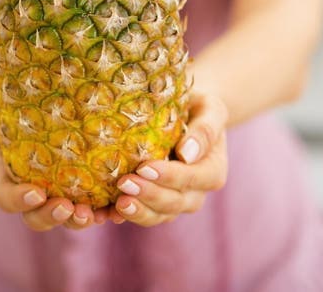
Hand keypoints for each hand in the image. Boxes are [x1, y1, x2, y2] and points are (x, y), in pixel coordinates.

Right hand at [0, 108, 97, 230]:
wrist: (42, 111)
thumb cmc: (17, 114)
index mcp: (9, 180)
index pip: (8, 199)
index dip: (20, 200)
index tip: (36, 192)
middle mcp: (34, 196)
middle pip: (37, 218)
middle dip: (51, 217)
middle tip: (67, 207)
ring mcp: (59, 197)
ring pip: (66, 219)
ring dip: (78, 221)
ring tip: (92, 213)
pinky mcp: (84, 194)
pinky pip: (93, 210)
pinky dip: (103, 213)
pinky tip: (114, 209)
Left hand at [111, 92, 228, 226]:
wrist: (187, 113)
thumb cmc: (200, 107)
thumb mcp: (211, 109)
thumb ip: (206, 130)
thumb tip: (187, 153)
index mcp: (213, 171)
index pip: (191, 178)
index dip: (168, 176)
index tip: (145, 167)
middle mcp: (196, 193)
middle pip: (174, 202)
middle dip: (148, 194)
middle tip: (124, 183)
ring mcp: (176, 201)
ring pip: (158, 215)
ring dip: (138, 210)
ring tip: (118, 202)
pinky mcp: (156, 203)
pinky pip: (144, 214)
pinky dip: (127, 216)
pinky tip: (109, 213)